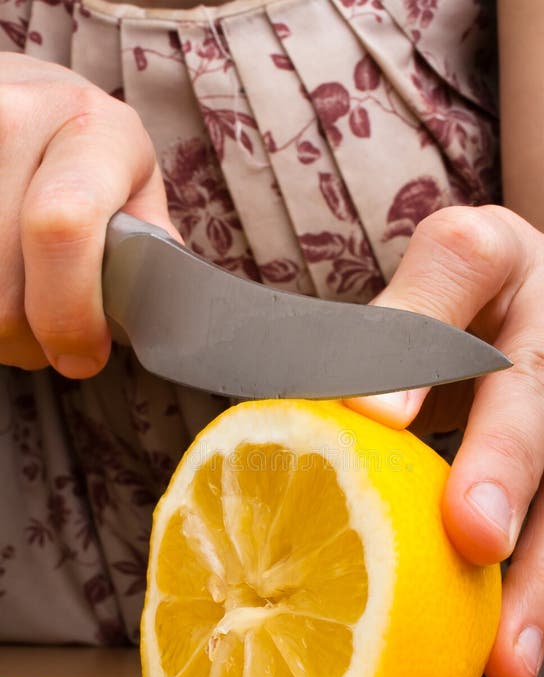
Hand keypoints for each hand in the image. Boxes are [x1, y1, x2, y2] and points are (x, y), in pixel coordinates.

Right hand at [0, 53, 177, 377]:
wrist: (15, 90)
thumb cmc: (80, 146)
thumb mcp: (130, 180)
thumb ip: (148, 244)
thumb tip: (163, 315)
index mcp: (89, 128)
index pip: (63, 227)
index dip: (68, 313)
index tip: (82, 354)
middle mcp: (15, 117)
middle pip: (3, 285)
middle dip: (29, 339)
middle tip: (49, 343)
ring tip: (20, 315)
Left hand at [347, 205, 543, 676]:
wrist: (537, 296)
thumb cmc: (449, 312)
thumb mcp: (410, 306)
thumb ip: (359, 355)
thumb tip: (282, 438)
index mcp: (486, 252)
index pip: (457, 267)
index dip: (418, 331)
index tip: (378, 415)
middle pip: (540, 375)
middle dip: (506, 461)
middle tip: (474, 538)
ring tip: (507, 652)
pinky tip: (516, 644)